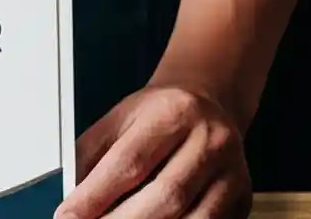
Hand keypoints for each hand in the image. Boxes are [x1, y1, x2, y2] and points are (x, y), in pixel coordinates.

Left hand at [56, 86, 250, 218]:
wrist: (208, 103)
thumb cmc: (158, 114)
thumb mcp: (118, 120)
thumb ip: (90, 156)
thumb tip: (71, 196)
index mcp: (173, 112)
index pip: (130, 162)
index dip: (96, 195)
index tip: (68, 216)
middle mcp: (209, 140)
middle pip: (165, 196)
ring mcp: (232, 172)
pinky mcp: (243, 198)